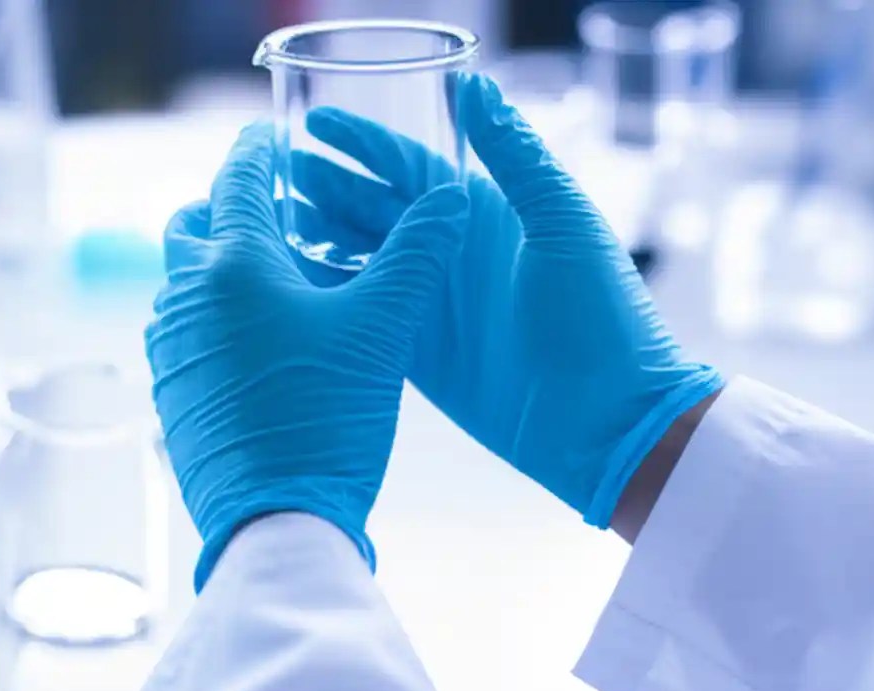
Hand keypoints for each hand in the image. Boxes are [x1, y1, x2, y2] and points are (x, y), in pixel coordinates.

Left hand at [146, 123, 467, 587]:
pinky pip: (186, 329)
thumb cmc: (329, 417)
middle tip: (275, 207)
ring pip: (185, 280)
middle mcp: (186, 296)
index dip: (260, 149)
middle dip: (230, 205)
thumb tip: (448, 196)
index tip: (275, 136)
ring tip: (273, 274)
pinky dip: (214, 313)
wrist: (278, 517)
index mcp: (234, 264)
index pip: (238, 177)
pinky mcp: (171, 389)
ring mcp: (171, 347)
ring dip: (220, 262)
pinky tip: (258, 339)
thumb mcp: (384, 327)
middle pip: (194, 222)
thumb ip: (415, 253)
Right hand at [286, 75, 722, 526]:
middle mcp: (454, 253)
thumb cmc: (603, 318)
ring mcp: (434, 304)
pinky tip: (285, 285)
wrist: (610, 422)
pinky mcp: (421, 353)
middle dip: (325, 186)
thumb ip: (515, 156)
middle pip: (375, 208)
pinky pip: (362, 313)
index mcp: (488, 213)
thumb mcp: (562, 223)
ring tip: (263, 220)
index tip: (315, 120)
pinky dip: (326, 297)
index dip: (363, 142)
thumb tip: (477, 86)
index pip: (411, 164)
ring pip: (360, 259)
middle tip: (269, 170)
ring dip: (315, 238)